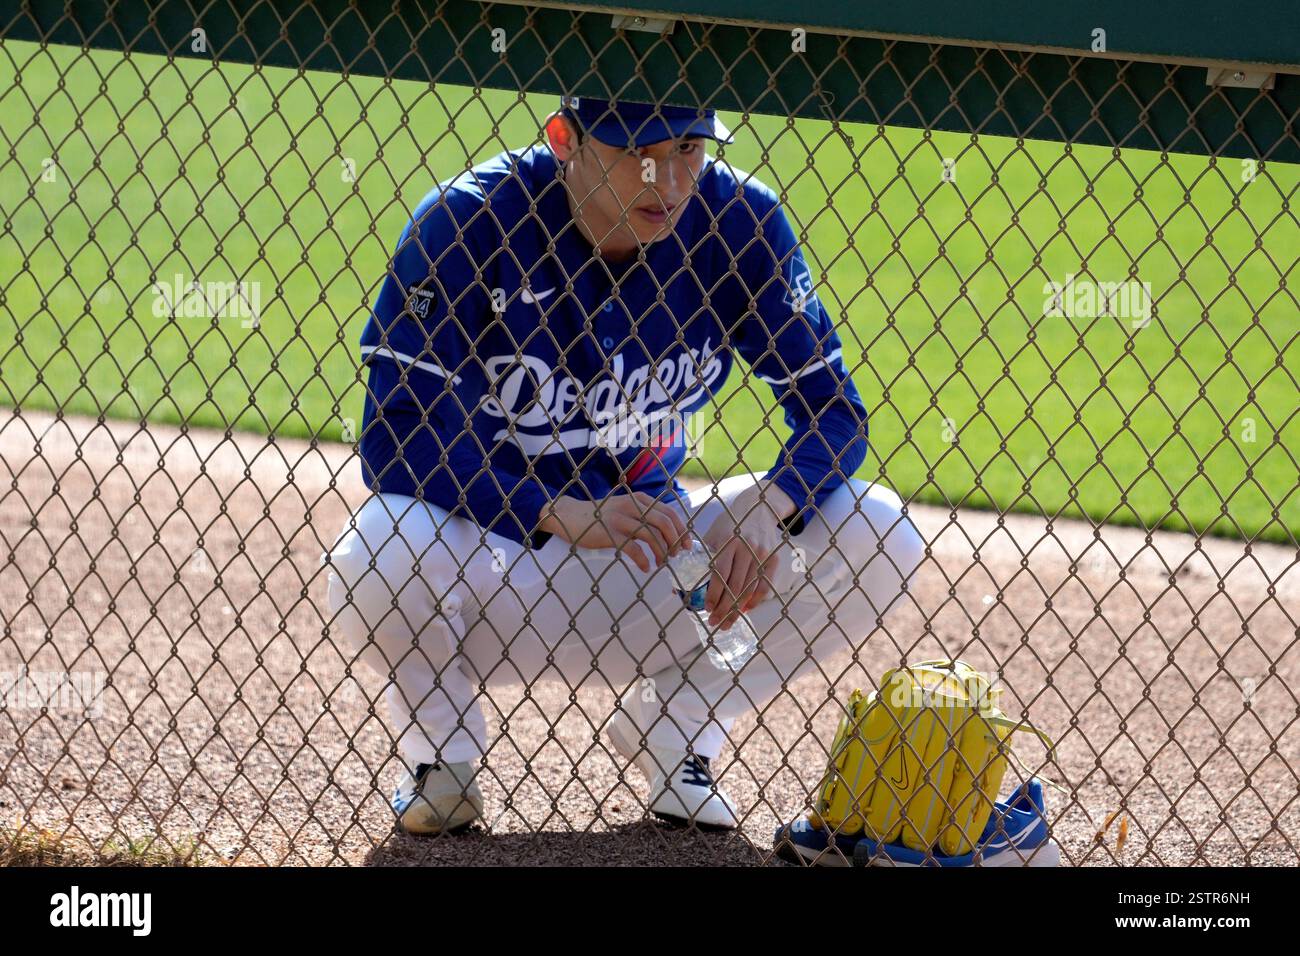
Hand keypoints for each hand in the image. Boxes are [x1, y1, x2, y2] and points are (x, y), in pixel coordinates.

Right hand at [539, 491, 690, 573]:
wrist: (569, 516)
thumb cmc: (600, 517)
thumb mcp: (624, 509)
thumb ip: (643, 515)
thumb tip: (667, 533)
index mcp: (639, 499)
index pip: (669, 512)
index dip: (681, 529)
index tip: (687, 545)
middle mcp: (631, 505)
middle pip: (664, 522)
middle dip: (675, 541)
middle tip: (675, 555)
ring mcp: (620, 518)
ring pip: (651, 535)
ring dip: (661, 552)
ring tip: (661, 563)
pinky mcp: (609, 533)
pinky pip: (633, 549)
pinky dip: (643, 560)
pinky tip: (645, 567)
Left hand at [700, 480, 796, 629]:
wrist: (758, 508)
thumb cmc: (729, 525)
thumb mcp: (711, 535)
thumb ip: (697, 558)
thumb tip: (677, 587)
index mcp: (727, 540)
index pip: (720, 572)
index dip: (714, 593)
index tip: (706, 609)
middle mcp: (746, 547)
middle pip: (735, 585)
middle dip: (724, 607)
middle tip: (715, 623)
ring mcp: (761, 553)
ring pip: (750, 588)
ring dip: (738, 609)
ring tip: (727, 622)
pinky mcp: (773, 558)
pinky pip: (765, 585)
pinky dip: (755, 600)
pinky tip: (745, 610)